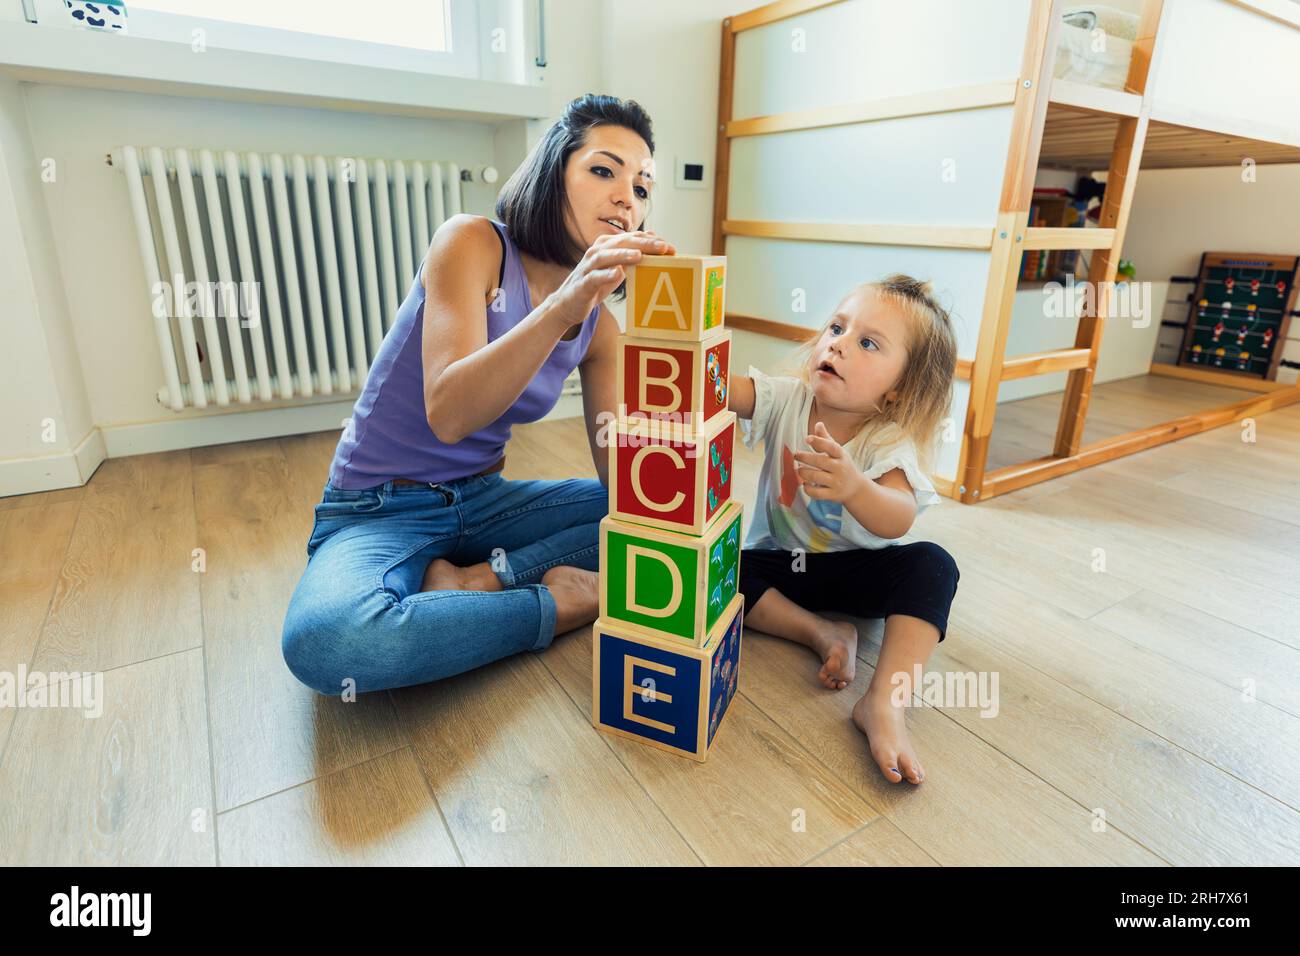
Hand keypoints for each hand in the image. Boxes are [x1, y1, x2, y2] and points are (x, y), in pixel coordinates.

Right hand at [547, 230, 676, 331]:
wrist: (568, 304)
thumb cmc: (595, 284)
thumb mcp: (616, 268)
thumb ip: (632, 255)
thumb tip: (654, 242)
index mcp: (606, 246)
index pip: (632, 238)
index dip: (651, 241)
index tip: (671, 248)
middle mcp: (597, 252)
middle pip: (622, 243)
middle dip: (644, 244)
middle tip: (663, 247)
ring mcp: (588, 267)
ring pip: (606, 256)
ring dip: (623, 254)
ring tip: (640, 255)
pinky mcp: (583, 284)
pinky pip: (594, 278)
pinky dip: (606, 275)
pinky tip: (618, 274)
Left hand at [793, 421, 864, 502]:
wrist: (856, 488)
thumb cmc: (842, 465)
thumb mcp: (838, 452)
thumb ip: (826, 439)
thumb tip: (818, 423)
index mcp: (841, 455)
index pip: (831, 446)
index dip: (819, 442)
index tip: (807, 438)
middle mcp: (840, 468)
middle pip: (820, 461)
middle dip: (804, 457)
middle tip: (796, 455)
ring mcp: (837, 482)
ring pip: (816, 477)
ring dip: (803, 472)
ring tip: (799, 469)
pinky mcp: (833, 495)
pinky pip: (816, 493)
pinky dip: (807, 488)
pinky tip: (805, 484)